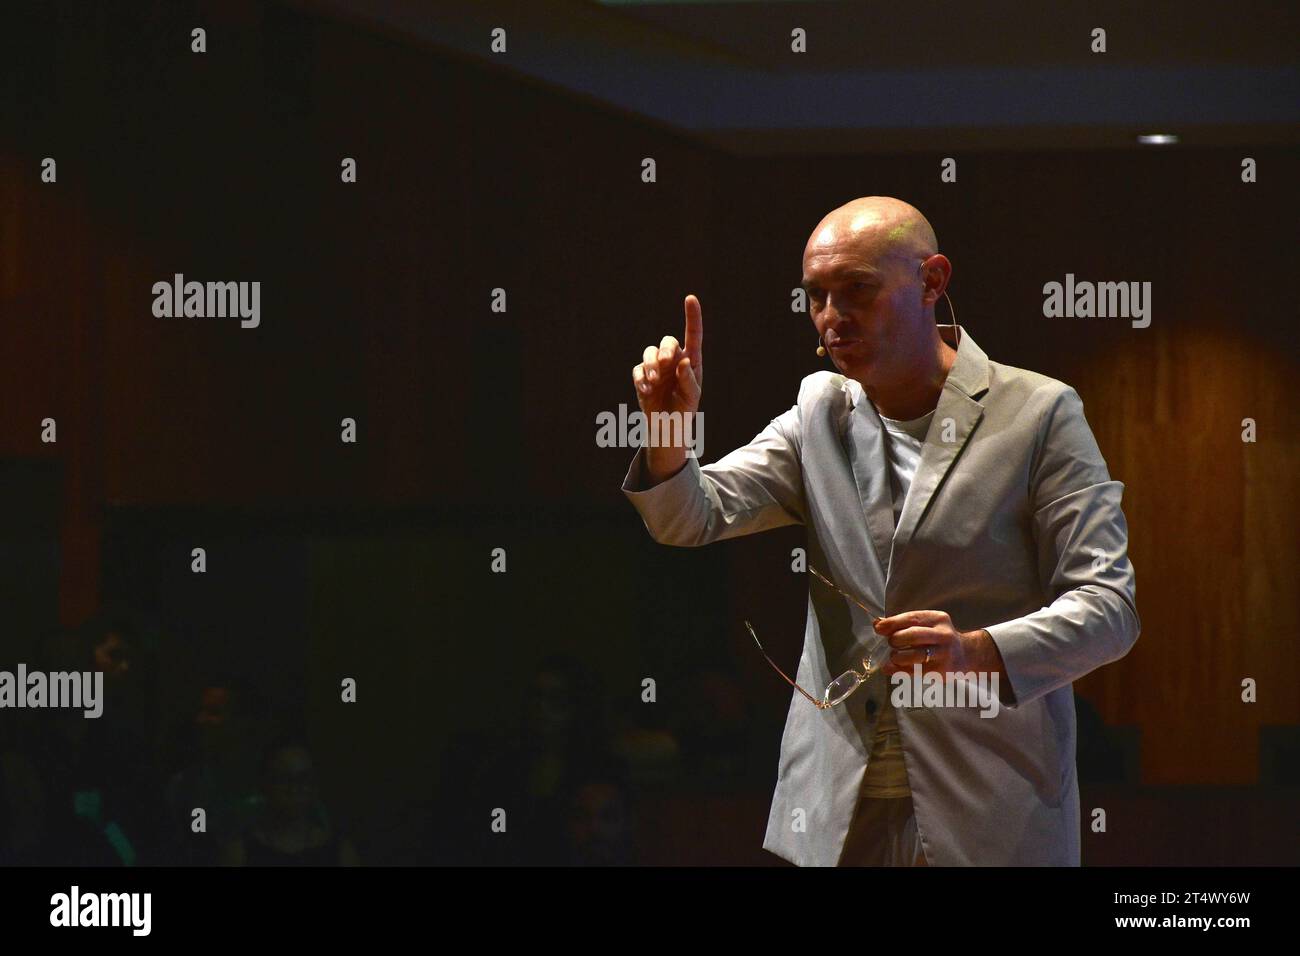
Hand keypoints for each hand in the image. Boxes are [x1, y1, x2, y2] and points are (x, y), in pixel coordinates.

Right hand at [631, 294, 703, 480]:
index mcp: (690, 360)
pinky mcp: (642, 377)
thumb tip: (683, 361)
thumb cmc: (684, 408)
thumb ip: (689, 380)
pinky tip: (646, 390)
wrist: (667, 424)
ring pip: (649, 352)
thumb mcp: (691, 397)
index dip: (692, 316)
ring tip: (653, 382)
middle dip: (665, 350)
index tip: (690, 299)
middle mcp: (673, 359)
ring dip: (651, 364)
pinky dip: (641, 378)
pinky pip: (637, 370)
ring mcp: (656, 367)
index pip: (692, 334)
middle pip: (667, 341)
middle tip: (666, 363)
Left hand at [873, 610, 1003, 678]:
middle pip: (914, 635)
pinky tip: (890, 669)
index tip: (878, 628)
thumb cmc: (939, 638)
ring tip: (893, 657)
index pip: (912, 618)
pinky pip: (916, 671)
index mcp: (938, 619)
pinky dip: (899, 670)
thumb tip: (877, 623)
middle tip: (891, 643)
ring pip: (915, 655)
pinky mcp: (941, 671)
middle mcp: (943, 635)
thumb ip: (903, 623)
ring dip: (897, 656)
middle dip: (896, 639)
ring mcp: (943, 654)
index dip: (892, 623)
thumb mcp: (926, 624)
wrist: (967, 655)